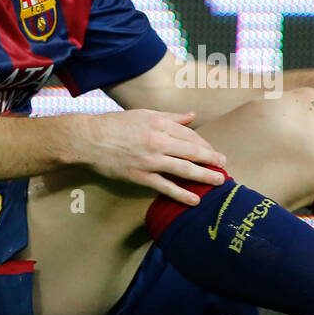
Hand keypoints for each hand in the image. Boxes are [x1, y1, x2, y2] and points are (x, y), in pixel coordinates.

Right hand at [84, 110, 226, 204]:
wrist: (89, 139)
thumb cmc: (115, 124)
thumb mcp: (144, 114)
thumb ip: (170, 117)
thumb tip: (191, 116)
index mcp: (160, 124)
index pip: (190, 135)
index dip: (204, 144)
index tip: (212, 152)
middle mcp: (158, 141)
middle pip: (192, 151)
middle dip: (211, 159)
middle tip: (224, 165)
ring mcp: (150, 160)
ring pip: (184, 169)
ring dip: (204, 176)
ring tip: (219, 181)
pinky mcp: (141, 176)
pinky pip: (166, 187)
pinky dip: (182, 194)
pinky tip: (195, 199)